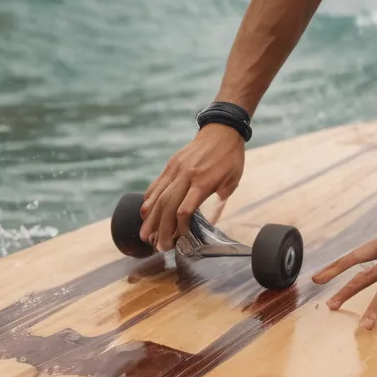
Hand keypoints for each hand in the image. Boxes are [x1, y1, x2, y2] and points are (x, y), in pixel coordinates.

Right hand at [139, 125, 244, 251]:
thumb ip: (219, 202)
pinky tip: (145, 213)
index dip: (180, 228)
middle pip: (167, 206)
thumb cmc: (230, 158)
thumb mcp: (232, 182)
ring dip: (150, 219)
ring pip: (158, 197)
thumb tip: (211, 223)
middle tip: (159, 246)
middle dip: (161, 229)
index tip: (181, 239)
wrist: (221, 130)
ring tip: (145, 236)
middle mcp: (186, 176)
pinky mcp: (170, 165)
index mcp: (203, 182)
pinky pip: (156, 185)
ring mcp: (175, 169)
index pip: (185, 210)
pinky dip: (149, 200)